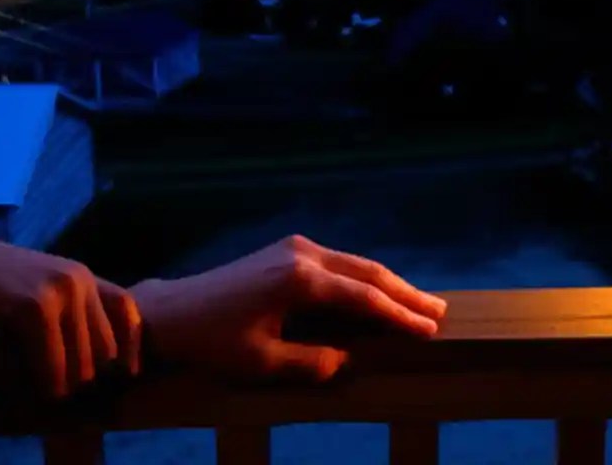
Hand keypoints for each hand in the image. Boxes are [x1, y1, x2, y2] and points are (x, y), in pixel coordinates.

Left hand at [0, 236, 140, 397]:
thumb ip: (8, 376)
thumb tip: (49, 389)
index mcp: (36, 308)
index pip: (57, 373)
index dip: (46, 394)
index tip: (35, 399)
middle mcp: (67, 289)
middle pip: (86, 361)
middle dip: (71, 382)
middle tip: (53, 388)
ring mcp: (81, 277)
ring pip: (107, 343)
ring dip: (93, 366)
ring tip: (72, 373)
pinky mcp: (87, 272)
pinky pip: (124, 308)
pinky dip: (130, 337)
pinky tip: (127, 364)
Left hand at [132, 235, 446, 381]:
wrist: (171, 312)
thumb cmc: (212, 341)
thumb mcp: (261, 363)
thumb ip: (310, 362)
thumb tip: (346, 361)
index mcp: (300, 280)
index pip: (364, 298)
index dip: (399, 316)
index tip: (429, 330)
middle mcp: (303, 254)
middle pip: (368, 272)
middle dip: (405, 293)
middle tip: (439, 311)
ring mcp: (295, 247)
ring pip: (355, 263)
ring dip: (387, 283)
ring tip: (419, 302)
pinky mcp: (287, 250)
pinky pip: (338, 262)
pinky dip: (364, 278)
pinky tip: (378, 292)